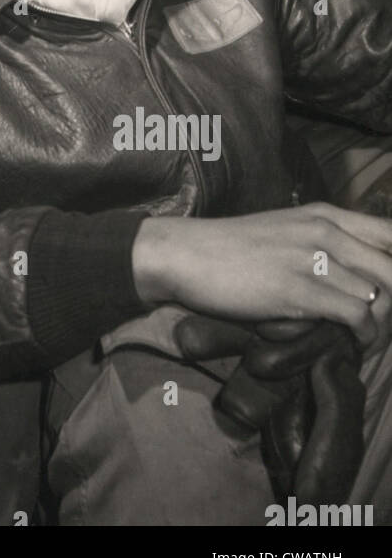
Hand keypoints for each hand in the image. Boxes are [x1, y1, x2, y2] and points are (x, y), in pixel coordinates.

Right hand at [133, 203, 391, 352]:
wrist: (185, 254)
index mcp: (324, 214)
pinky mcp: (298, 289)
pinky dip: (364, 336)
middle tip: (379, 323)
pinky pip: (357, 316)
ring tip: (366, 339)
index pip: (390, 234)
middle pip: (391, 268)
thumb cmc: (231, 249)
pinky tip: (352, 343)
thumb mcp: (285, 232)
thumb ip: (323, 246)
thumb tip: (359, 280)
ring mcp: (312, 257)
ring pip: (381, 295)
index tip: (386, 293)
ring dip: (381, 325)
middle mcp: (325, 230)